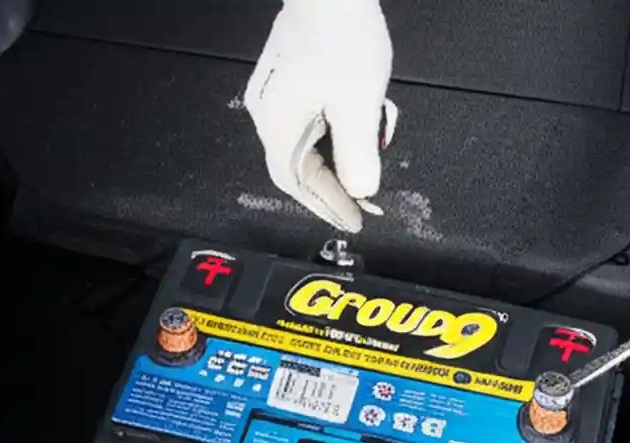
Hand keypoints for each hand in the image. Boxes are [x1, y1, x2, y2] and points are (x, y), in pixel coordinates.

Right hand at [245, 0, 393, 232]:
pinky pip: (306, 119)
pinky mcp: (287, 74)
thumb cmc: (340, 35)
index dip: (327, 206)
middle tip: (360, 203)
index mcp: (278, 123)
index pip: (298, 183)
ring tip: (361, 171)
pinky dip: (328, 136)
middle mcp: (268, 110)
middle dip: (330, 188)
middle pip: (297, 165)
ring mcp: (274, 90)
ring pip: (302, 142)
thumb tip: (361, 189)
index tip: (354, 219)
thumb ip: (358, 155)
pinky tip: (349, 132)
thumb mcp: (358, 105)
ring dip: (332, 161)